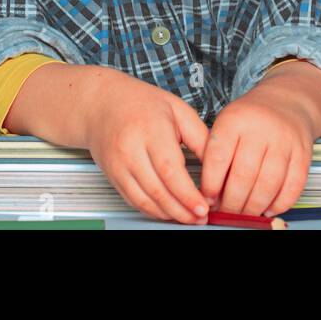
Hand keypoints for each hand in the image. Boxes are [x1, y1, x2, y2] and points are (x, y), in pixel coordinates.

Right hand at [82, 70, 211, 223]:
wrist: (102, 104)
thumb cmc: (141, 102)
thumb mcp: (178, 110)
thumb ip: (200, 137)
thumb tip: (218, 165)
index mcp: (151, 129)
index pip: (170, 170)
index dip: (188, 194)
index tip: (204, 206)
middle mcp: (131, 149)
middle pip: (158, 189)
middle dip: (182, 209)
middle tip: (201, 217)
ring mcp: (118, 165)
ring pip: (145, 200)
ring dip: (169, 214)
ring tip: (188, 218)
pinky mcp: (113, 176)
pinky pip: (133, 201)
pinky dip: (152, 211)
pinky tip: (168, 212)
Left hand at [199, 84, 315, 217]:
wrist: (287, 102)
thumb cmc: (251, 118)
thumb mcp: (225, 124)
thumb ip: (215, 155)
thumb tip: (209, 195)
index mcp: (235, 120)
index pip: (219, 157)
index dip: (211, 184)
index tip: (207, 199)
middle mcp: (261, 129)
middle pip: (244, 176)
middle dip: (232, 203)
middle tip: (226, 213)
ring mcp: (284, 141)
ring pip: (268, 185)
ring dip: (254, 207)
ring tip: (244, 215)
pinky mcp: (303, 153)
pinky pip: (293, 186)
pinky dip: (279, 204)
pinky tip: (268, 209)